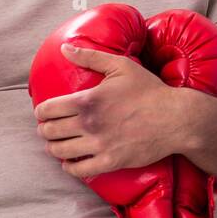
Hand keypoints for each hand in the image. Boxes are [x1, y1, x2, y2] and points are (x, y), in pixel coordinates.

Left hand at [34, 44, 185, 178]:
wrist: (175, 119)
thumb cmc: (149, 90)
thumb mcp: (121, 66)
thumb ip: (90, 56)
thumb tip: (65, 48)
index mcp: (88, 100)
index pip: (48, 110)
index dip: (41, 112)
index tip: (43, 112)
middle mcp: (89, 124)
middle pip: (50, 131)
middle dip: (44, 130)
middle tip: (48, 128)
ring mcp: (99, 145)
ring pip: (60, 151)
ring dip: (53, 148)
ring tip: (55, 144)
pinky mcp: (110, 162)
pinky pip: (79, 170)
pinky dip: (69, 167)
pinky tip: (70, 162)